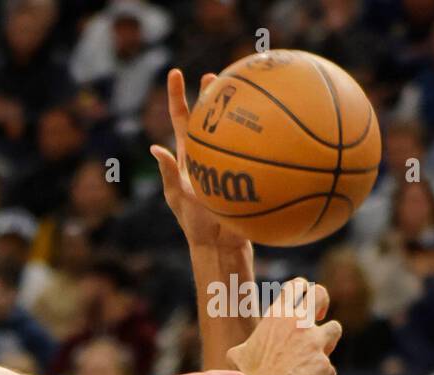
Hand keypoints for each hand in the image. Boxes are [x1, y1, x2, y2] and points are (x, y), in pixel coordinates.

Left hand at [150, 69, 252, 254]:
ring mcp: (231, 161)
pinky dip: (264, 136)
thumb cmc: (195, 224)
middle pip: (210, 116)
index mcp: (190, 155)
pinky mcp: (249, 172)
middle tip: (217, 74)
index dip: (177, 96)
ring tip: (246, 86)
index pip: (181, 119)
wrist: (221, 244)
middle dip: (212, 93)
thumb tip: (155, 149)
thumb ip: (169, 173)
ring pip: (235, 128)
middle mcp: (210, 152)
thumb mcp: (179, 197)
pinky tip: (278, 121)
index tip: (175, 72)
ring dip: (239, 106)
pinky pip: (257, 150)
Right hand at [227, 278, 339, 374]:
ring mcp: (314, 343)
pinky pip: (327, 369)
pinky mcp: (324, 365)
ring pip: (334, 329)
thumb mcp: (237, 354)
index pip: (295, 286)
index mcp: (276, 316)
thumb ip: (252, 344)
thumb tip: (249, 350)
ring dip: (326, 342)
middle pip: (320, 294)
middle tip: (318, 317)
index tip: (302, 297)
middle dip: (321, 303)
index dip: (301, 288)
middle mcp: (298, 323)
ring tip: (312, 357)